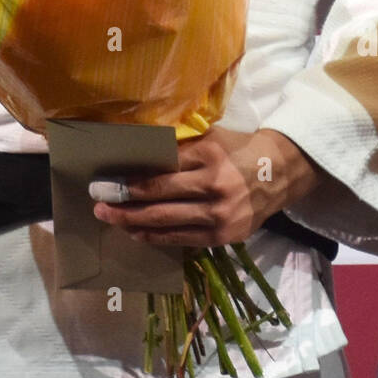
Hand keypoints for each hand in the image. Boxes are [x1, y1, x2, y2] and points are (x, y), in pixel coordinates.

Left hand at [91, 127, 322, 246]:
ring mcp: (220, 215)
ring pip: (167, 221)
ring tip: (110, 219)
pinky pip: (182, 239)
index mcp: (209, 155)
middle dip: (124, 202)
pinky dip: (156, 236)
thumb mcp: (210, 139)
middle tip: (98, 203)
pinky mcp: (223, 236)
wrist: (278, 174)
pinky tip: (136, 232)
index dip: (130, 179)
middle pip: (159, 196)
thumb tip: (136, 154)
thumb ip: (178, 147)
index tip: (106, 182)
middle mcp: (214, 186)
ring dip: (133, 222)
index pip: (161, 170)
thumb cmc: (236, 150)